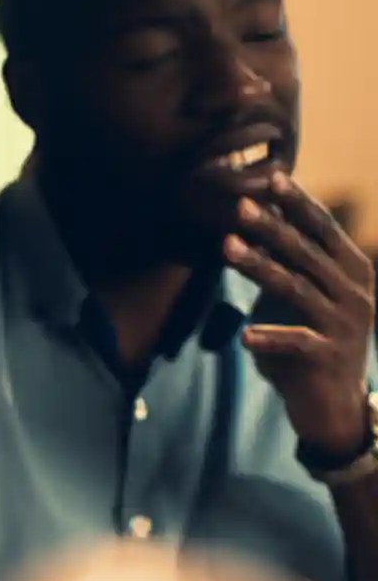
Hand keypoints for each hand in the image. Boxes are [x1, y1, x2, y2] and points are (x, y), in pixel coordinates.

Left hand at [225, 171, 374, 455]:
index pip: (323, 229)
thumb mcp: (301, 294)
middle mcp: (354, 293)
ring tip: (226, 248)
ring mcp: (344, 325)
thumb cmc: (309, 338)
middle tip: (239, 205)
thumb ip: (289, 259)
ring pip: (296, 289)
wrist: (333, 404)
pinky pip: (296, 343)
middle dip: (272, 227)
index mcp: (352, 270)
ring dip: (258, 267)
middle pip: (307, 253)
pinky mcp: (330, 357)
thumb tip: (262, 211)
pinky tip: (243, 336)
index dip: (298, 203)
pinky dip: (269, 338)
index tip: (272, 176)